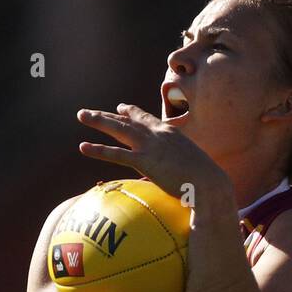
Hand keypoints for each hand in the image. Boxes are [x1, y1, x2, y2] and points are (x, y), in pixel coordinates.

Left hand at [75, 103, 228, 201]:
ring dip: (99, 121)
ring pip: (119, 129)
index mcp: (170, 133)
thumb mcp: (193, 165)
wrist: (209, 183)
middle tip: (89, 112)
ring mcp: (150, 146)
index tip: (120, 108)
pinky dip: (98, 150)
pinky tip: (84, 147)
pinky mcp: (145, 161)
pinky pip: (116, 154)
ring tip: (82, 116)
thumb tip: (181, 173)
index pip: (146, 119)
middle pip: (128, 121)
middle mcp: (158, 134)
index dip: (132, 113)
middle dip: (108, 115)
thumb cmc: (205, 181)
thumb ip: (181, 164)